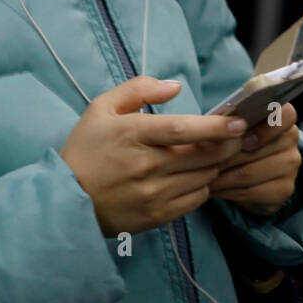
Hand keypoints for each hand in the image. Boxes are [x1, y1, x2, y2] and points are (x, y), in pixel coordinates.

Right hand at [60, 76, 245, 235]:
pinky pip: (196, 199)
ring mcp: (153, 194)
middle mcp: (146, 166)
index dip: (215, 126)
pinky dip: (202, 186)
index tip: (238, 122)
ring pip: (203, 177)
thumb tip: (175, 86)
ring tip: (211, 154)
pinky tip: (192, 176)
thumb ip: (138, 89)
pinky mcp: (157, 215)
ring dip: (214, 164)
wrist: (65, 201)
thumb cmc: (85, 149)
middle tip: (237, 135)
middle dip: (228, 144)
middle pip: (203, 155)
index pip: (183, 129)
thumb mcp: (102, 108)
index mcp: (134, 135)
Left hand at [209, 102, 301, 217]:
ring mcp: (290, 165)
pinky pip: (251, 192)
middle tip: (200, 161)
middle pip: (258, 148)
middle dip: (224, 156)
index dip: (262, 128)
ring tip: (201, 176)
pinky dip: (228, 191)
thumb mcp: (233, 127)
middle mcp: (291, 139)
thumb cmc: (237, 142)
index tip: (241, 138)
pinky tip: (215, 189)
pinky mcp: (284, 189)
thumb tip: (213, 124)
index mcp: (283, 116)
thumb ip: (228, 121)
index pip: (285, 114)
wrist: (251, 175)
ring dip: (221, 176)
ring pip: (250, 172)